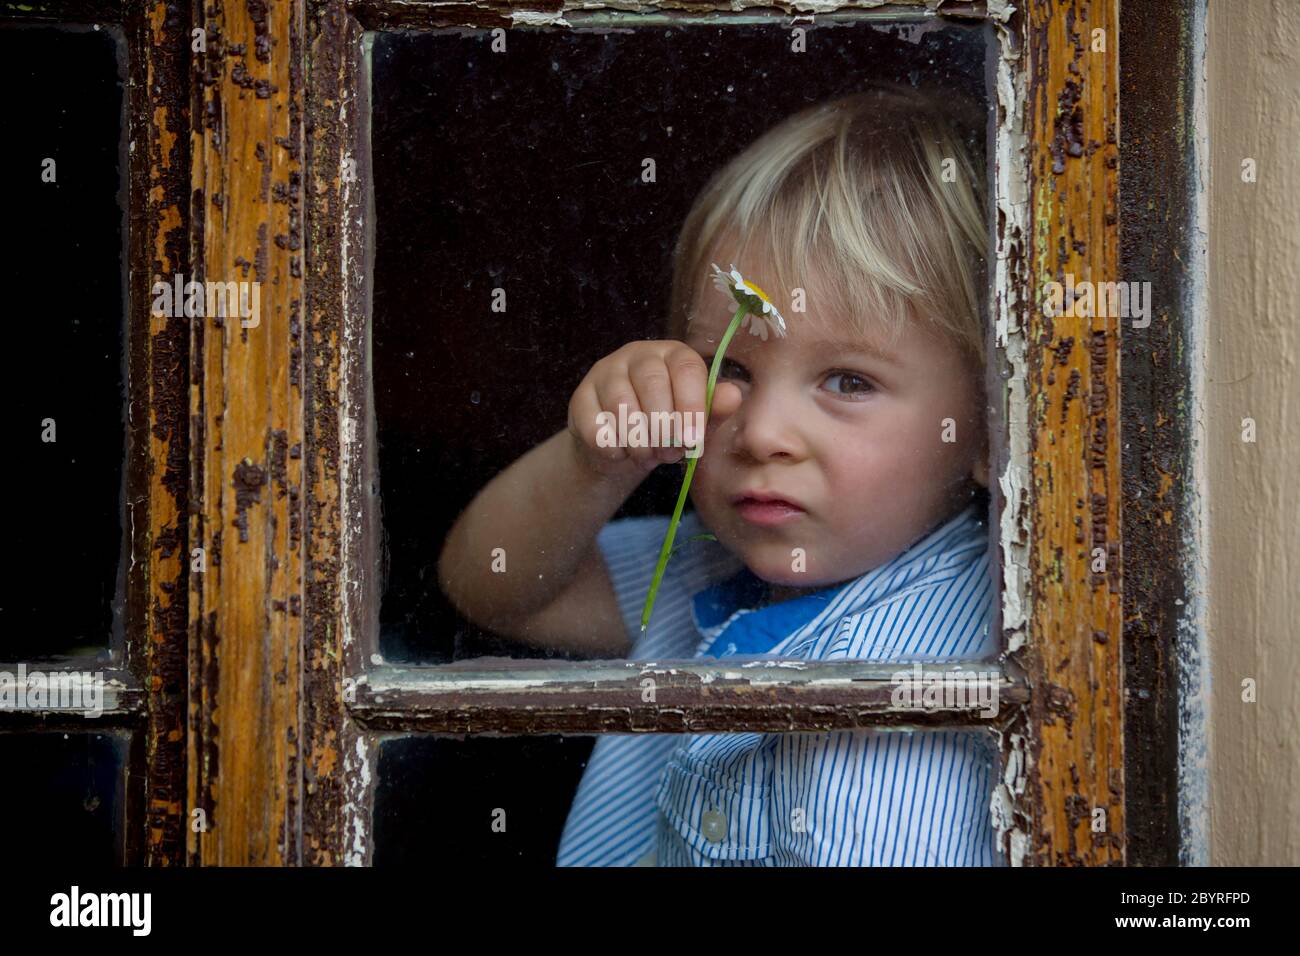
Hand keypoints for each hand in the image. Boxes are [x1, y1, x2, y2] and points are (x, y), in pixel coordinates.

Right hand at [567, 339, 741, 478]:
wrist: (623, 447)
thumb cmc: (666, 428)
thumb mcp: (695, 421)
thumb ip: (714, 409)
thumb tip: (732, 396)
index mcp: (673, 354)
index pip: (686, 369)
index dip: (692, 405)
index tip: (693, 439)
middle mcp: (638, 354)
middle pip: (652, 382)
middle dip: (664, 427)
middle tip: (670, 454)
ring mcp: (605, 372)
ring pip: (622, 405)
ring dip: (639, 441)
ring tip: (648, 456)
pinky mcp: (580, 397)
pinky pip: (596, 425)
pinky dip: (613, 448)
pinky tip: (622, 453)